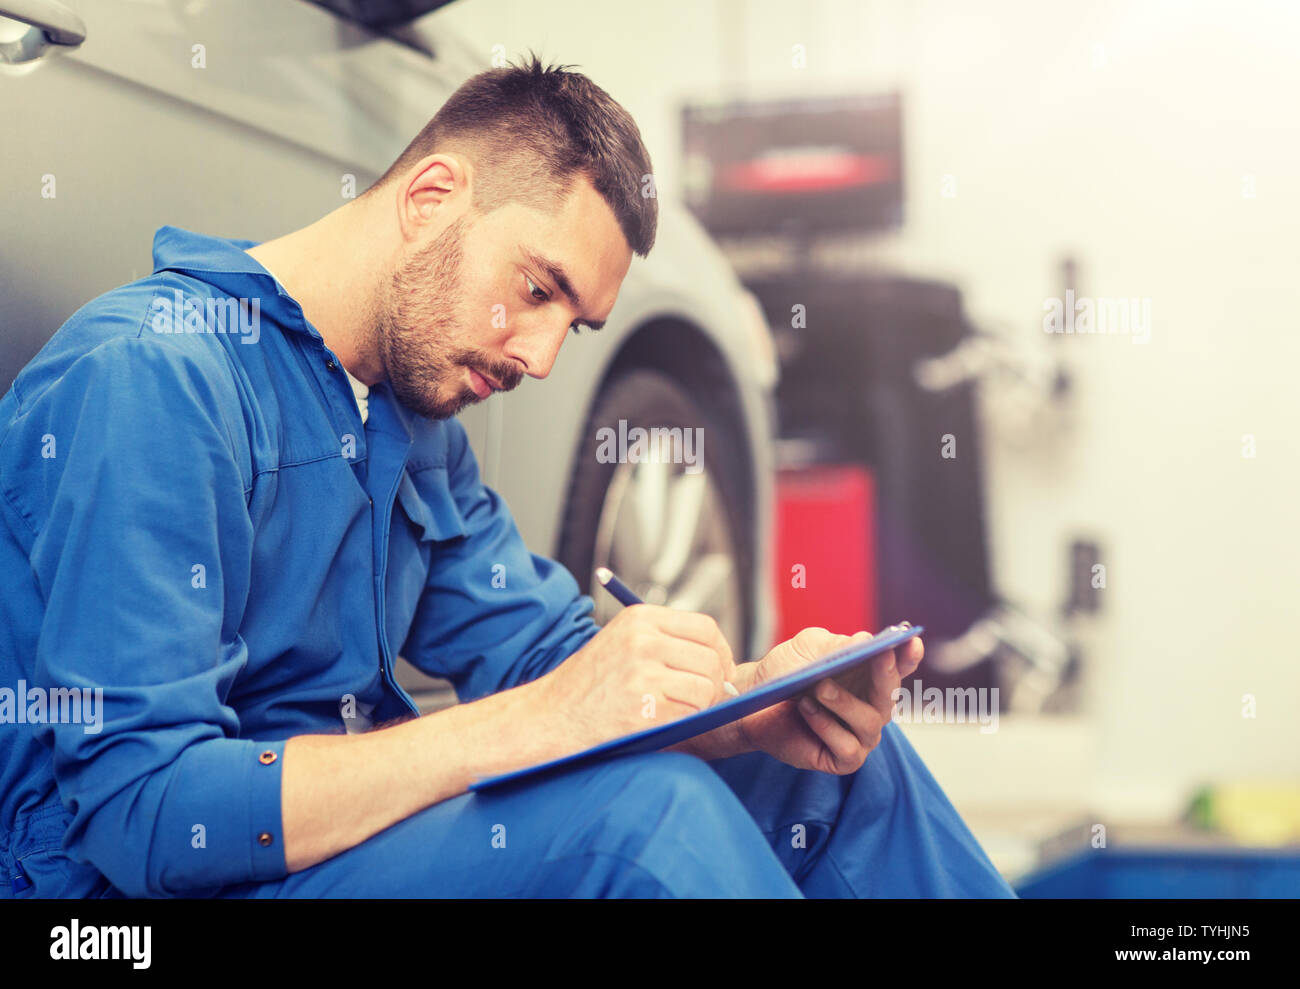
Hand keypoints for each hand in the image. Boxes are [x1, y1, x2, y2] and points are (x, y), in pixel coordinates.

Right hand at [534, 604, 737, 753]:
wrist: (550, 716)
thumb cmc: (588, 684)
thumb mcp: (621, 642)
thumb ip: (663, 640)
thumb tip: (717, 656)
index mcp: (640, 619)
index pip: (705, 627)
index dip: (721, 651)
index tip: (720, 668)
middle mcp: (642, 641)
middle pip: (710, 659)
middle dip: (716, 682)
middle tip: (706, 698)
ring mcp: (643, 674)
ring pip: (705, 688)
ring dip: (701, 705)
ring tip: (681, 710)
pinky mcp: (644, 708)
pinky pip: (689, 713)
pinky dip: (686, 721)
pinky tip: (665, 722)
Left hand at [727, 626, 923, 773]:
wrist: (753, 703)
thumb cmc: (785, 673)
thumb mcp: (807, 649)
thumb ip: (835, 646)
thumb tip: (865, 641)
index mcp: (870, 677)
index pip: (899, 667)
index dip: (908, 655)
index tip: (910, 639)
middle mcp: (873, 708)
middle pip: (891, 694)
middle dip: (887, 674)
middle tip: (880, 654)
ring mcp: (861, 735)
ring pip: (871, 722)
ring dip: (844, 702)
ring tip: (818, 687)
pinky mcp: (844, 759)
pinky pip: (848, 746)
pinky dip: (826, 725)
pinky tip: (806, 709)